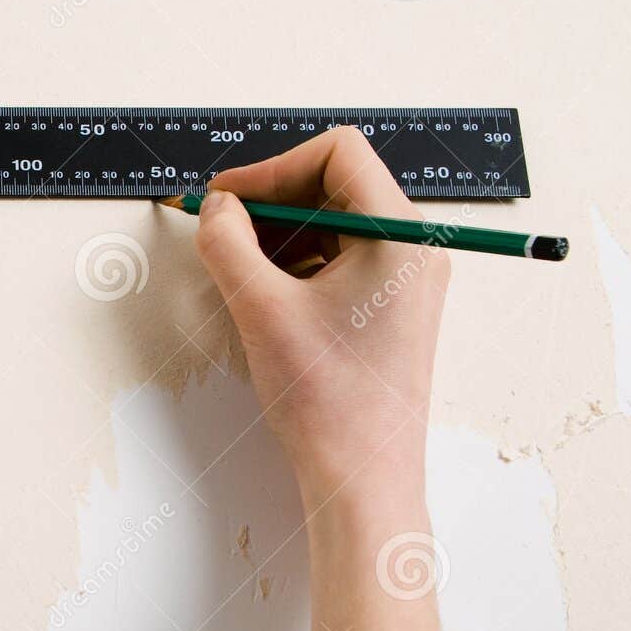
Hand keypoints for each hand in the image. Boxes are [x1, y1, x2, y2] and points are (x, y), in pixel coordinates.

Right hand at [195, 127, 447, 510]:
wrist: (362, 478)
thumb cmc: (329, 402)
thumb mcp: (261, 308)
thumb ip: (228, 241)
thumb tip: (216, 207)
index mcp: (400, 235)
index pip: (338, 153)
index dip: (273, 168)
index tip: (228, 199)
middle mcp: (414, 248)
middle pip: (337, 184)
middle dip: (274, 203)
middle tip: (224, 232)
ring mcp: (407, 279)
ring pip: (336, 223)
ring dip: (282, 236)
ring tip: (241, 272)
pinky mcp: (392, 308)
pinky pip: (342, 260)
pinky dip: (299, 265)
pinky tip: (266, 298)